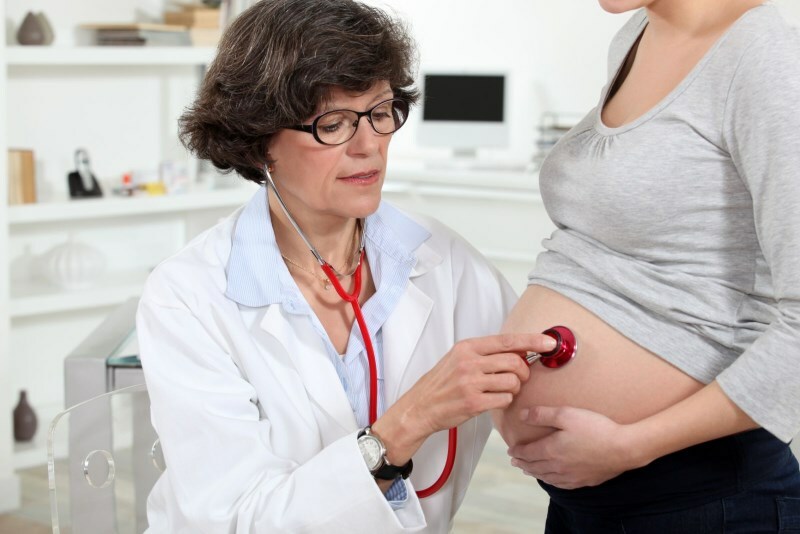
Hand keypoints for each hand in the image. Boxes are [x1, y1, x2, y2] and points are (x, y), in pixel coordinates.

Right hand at [373, 333, 554, 462]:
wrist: (420, 407)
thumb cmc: (442, 383)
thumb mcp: (459, 359)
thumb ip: (486, 354)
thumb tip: (519, 351)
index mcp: (467, 347)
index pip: (507, 340)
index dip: (532, 341)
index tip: (549, 343)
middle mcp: (469, 362)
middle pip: (514, 362)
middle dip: (523, 371)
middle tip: (518, 377)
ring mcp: (470, 383)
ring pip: (513, 382)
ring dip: (513, 388)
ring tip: (501, 390)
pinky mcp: (473, 403)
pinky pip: (505, 399)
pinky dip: (504, 401)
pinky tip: (493, 401)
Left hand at [507, 406, 645, 488]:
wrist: (623, 448)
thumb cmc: (595, 428)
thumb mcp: (566, 414)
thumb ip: (542, 414)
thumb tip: (522, 415)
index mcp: (551, 450)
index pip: (527, 453)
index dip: (517, 452)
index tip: (511, 450)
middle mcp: (558, 466)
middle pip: (534, 467)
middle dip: (522, 463)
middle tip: (515, 461)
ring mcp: (571, 476)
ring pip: (546, 477)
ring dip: (534, 473)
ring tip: (528, 470)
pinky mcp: (584, 481)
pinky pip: (561, 484)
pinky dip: (550, 481)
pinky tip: (551, 479)